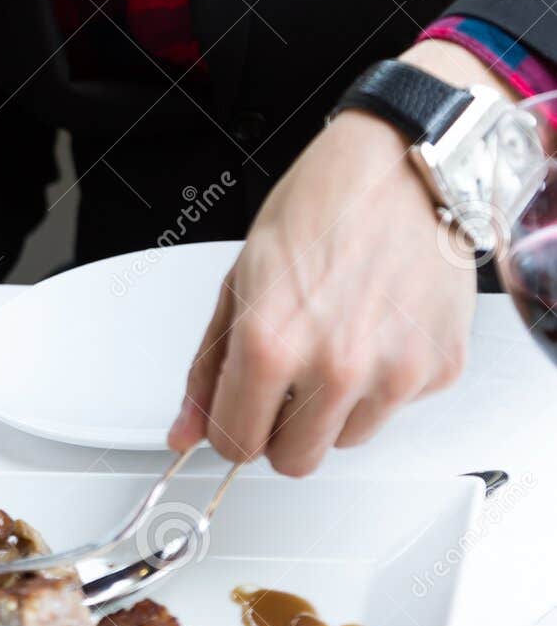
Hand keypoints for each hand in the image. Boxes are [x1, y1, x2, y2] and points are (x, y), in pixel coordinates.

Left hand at [168, 110, 476, 474]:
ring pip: (346, 440)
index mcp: (271, 343)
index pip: (235, 443)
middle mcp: (334, 366)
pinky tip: (379, 327)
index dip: (230, 427)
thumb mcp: (240, 279)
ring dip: (334, 407)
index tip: (238, 412)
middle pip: (294, 460)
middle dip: (281, 429)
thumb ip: (210, 364)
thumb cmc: (322, 205)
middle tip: (286, 380)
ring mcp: (393, 373)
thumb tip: (186, 428)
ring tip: (337, 340)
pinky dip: (384, 381)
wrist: (402, 165)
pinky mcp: (438, 369)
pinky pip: (396, 408)